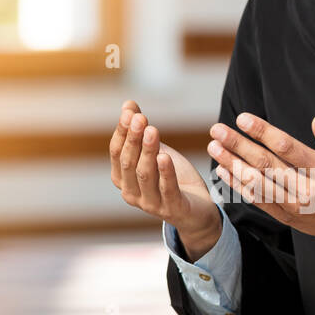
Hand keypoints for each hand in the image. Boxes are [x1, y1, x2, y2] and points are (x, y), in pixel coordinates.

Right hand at [110, 100, 222, 257]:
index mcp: (122, 179)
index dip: (122, 132)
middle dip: (134, 139)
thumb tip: (128, 105)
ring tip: (153, 130)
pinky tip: (165, 156)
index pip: (117, 153)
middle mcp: (131, 193)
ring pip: (145, 174)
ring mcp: (150, 204)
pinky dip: (165, 172)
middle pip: (129, 162)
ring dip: (147, 151)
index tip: (129, 111)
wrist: (197, 209)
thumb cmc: (173, 178)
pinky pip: (167, 189)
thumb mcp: (157, 151)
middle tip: (140, 118)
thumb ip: (141, 131)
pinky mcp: (171, 209)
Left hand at [207, 111, 314, 247]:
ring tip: (215, 148)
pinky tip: (226, 173)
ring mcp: (297, 208)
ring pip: (257, 184)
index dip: (261, 131)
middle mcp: (307, 192)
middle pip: (265, 165)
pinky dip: (240, 188)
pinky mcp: (291, 219)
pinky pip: (260, 202)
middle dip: (238, 145)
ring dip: (233, 165)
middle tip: (217, 130)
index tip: (242, 118)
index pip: (285, 147)